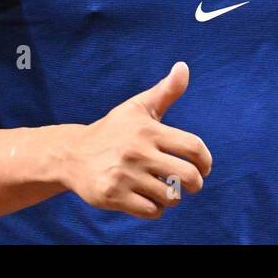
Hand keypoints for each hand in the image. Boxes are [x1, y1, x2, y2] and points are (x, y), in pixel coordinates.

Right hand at [62, 61, 212, 218]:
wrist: (72, 154)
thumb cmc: (113, 130)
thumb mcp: (137, 108)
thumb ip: (165, 91)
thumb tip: (183, 67)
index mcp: (148, 130)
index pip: (193, 147)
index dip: (205, 161)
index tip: (204, 167)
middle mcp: (137, 152)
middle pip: (187, 176)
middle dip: (195, 184)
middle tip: (192, 184)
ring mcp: (124, 175)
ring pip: (170, 197)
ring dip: (173, 197)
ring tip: (167, 191)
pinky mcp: (113, 196)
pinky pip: (151, 211)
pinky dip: (156, 209)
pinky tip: (150, 200)